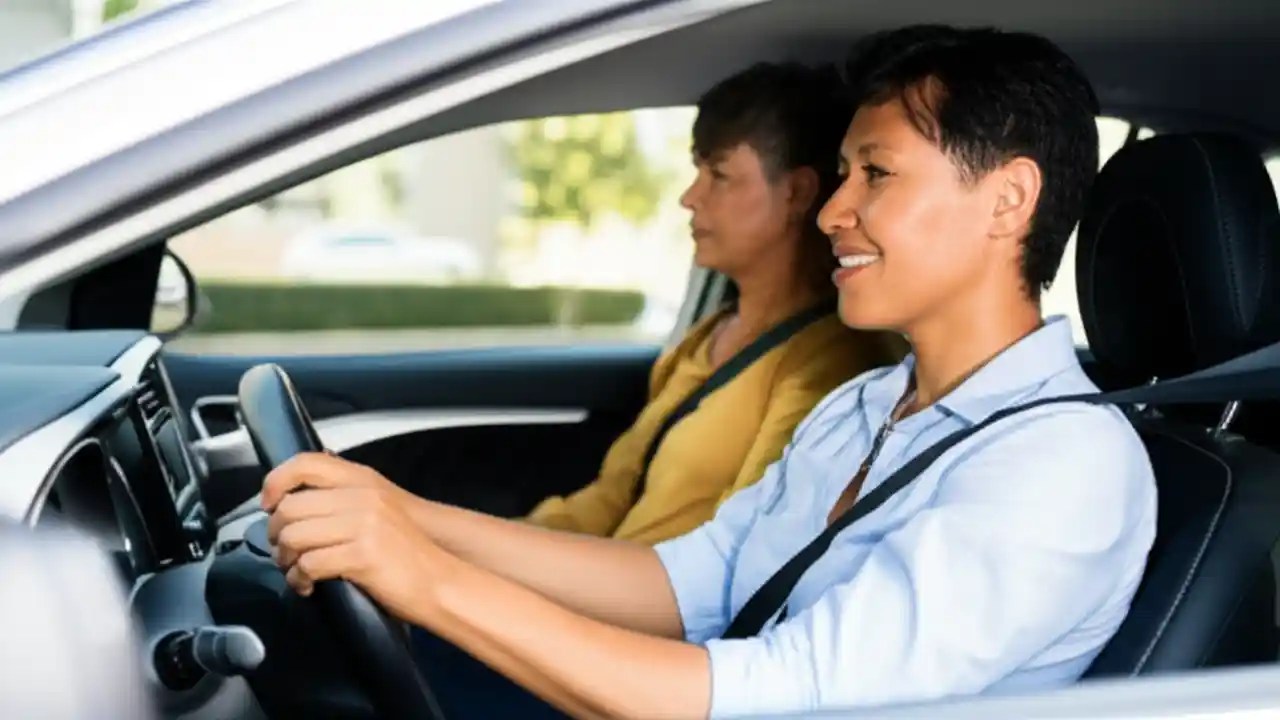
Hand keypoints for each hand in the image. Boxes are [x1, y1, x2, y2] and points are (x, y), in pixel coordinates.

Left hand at [262, 452, 445, 619]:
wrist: (439, 581)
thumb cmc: (408, 553)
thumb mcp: (379, 510)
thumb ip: (346, 498)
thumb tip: (301, 500)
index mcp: (363, 482)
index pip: (304, 464)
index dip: (275, 482)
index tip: (267, 504)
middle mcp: (362, 498)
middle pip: (290, 507)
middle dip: (276, 534)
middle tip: (282, 551)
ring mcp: (362, 526)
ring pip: (294, 536)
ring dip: (286, 559)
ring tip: (295, 570)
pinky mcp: (361, 556)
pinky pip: (309, 564)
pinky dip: (299, 579)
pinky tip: (308, 585)